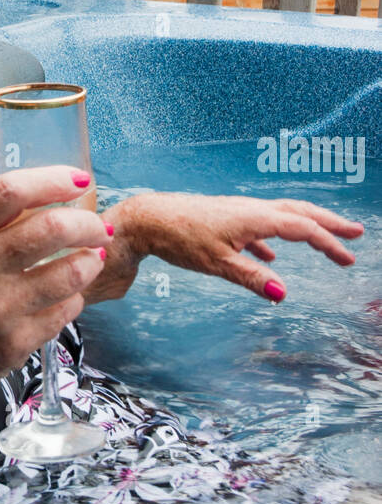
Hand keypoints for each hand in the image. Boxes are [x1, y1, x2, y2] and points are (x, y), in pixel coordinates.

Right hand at [0, 165, 112, 413]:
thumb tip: (35, 204)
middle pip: (51, 228)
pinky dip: (72, 300)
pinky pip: (64, 311)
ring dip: (90, 262)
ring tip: (91, 260)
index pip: (9, 191)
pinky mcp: (12, 343)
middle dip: (88, 224)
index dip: (54, 179)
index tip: (79, 180)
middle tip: (99, 228)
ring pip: (70, 271)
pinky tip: (64, 298)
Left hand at [113, 191, 363, 300]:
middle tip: (356, 234)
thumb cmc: (180, 238)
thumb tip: (282, 293)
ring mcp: (238, 212)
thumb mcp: (217, 263)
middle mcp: (252, 209)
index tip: (349, 258)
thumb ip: (251, 278)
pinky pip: (257, 228)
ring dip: (306, 227)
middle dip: (329, 224)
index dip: (329, 243)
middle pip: (300, 213)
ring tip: (325, 239)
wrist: (148, 219)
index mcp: (256, 218)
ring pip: (281, 216)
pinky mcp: (224, 219)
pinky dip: (272, 240)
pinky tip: (270, 258)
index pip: (303, 229)